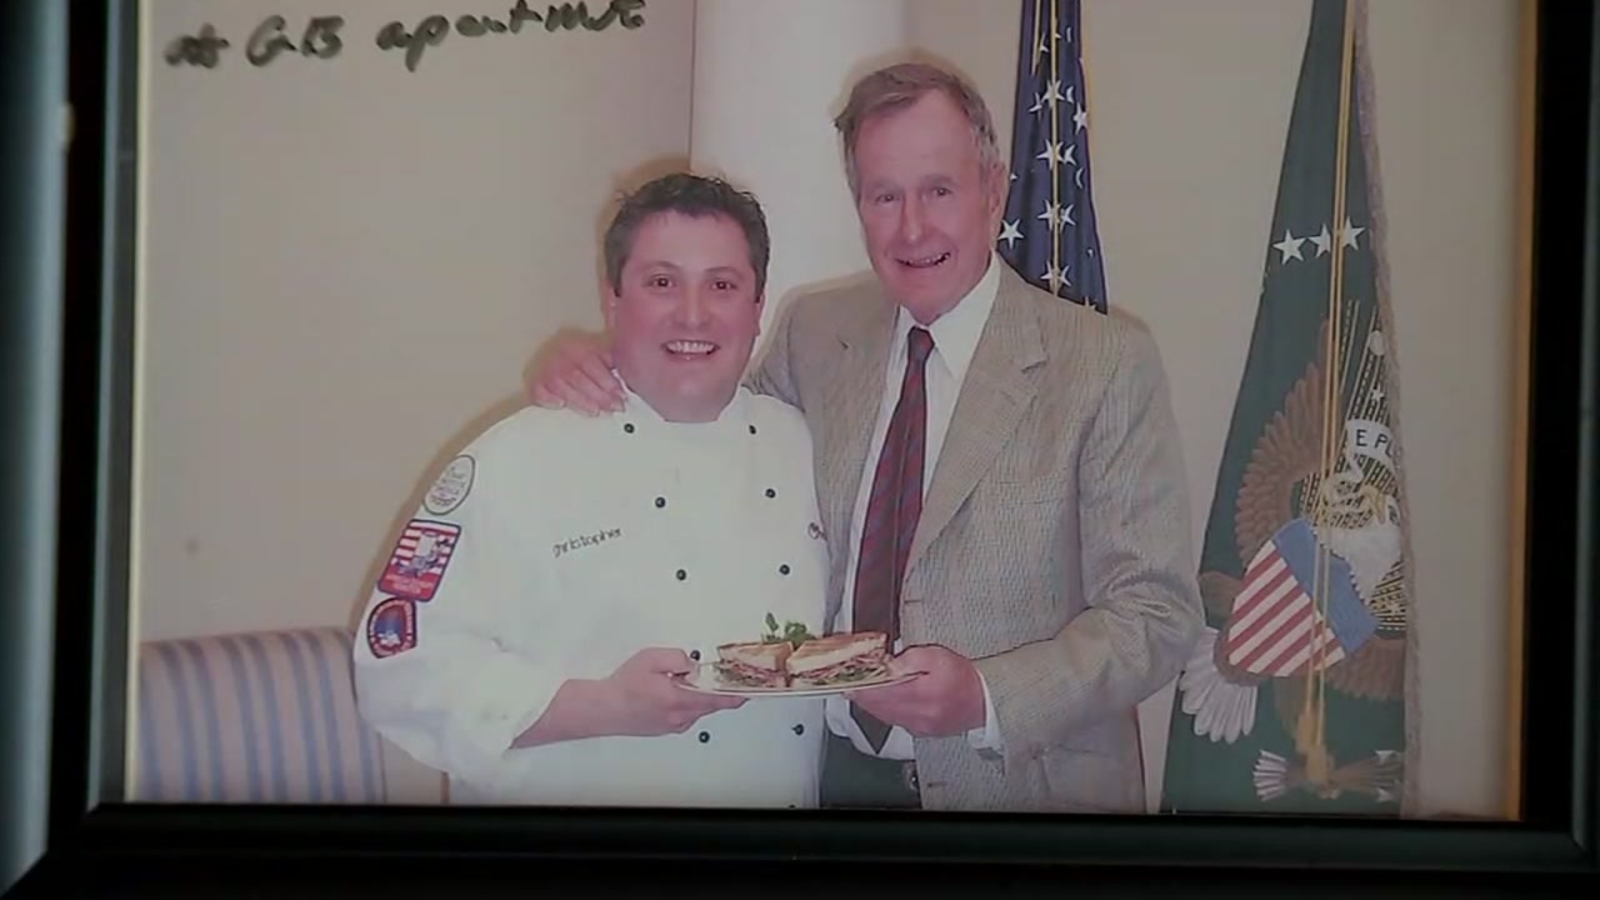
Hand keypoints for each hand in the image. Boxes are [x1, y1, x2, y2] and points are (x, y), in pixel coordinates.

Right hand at [525, 329, 624, 414]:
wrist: (554, 359)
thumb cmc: (582, 362)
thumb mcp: (600, 355)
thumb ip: (613, 360)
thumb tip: (633, 369)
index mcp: (578, 347)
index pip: (591, 362)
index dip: (607, 380)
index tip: (621, 394)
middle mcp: (561, 356)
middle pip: (578, 377)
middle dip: (599, 395)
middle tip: (614, 407)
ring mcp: (547, 370)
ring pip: (562, 387)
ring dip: (580, 401)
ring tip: (595, 411)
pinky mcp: (536, 385)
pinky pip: (539, 392)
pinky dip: (549, 400)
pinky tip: (560, 404)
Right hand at [597, 648, 744, 736]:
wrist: (604, 709)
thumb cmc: (623, 686)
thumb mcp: (651, 659)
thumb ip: (678, 658)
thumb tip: (695, 665)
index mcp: (679, 699)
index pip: (718, 698)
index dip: (737, 693)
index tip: (751, 689)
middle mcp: (680, 717)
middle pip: (712, 704)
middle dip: (718, 689)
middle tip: (723, 676)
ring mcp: (675, 725)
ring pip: (699, 709)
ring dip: (701, 695)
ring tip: (686, 680)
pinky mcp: (668, 728)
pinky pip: (688, 714)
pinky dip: (689, 702)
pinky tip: (675, 691)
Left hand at [844, 645, 984, 736]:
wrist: (984, 701)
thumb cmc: (963, 678)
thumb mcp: (938, 656)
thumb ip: (911, 658)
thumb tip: (888, 664)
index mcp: (920, 694)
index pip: (881, 692)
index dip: (861, 686)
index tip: (848, 679)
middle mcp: (917, 715)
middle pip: (878, 707)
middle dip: (861, 695)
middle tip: (848, 684)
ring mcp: (917, 726)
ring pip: (883, 716)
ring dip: (869, 704)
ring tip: (858, 691)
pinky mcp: (920, 732)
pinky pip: (894, 721)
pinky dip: (882, 711)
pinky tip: (878, 701)